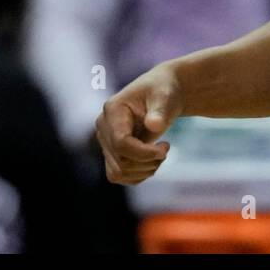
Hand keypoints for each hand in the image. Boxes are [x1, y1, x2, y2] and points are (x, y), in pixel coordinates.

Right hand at [95, 64, 182, 184]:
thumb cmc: (163, 92)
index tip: (165, 149)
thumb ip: (160, 111)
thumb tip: (153, 125)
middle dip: (147, 162)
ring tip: (160, 154)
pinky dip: (139, 175)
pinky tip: (152, 161)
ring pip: (118, 173)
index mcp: (113, 109)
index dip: (143, 153)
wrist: (161, 95)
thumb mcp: (166, 97)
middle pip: (120, 161)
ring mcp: (105, 141)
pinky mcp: (110, 153)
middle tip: (165, 149)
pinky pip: (119, 176)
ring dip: (144, 170)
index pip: (120, 143)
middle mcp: (103, 126)